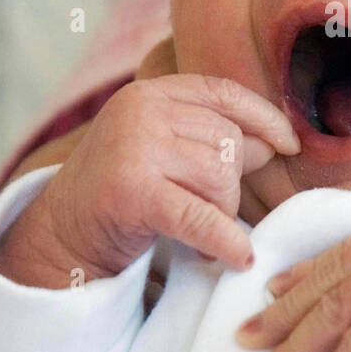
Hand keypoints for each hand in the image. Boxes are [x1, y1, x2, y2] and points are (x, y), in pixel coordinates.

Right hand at [0, 74, 298, 285]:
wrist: (60, 237)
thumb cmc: (122, 195)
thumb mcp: (164, 153)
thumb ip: (210, 139)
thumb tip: (273, 142)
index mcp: (150, 94)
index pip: (222, 93)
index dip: (263, 117)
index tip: (290, 145)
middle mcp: (140, 111)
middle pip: (227, 140)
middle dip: (231, 185)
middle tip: (210, 214)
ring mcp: (133, 147)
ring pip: (221, 176)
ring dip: (222, 214)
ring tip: (202, 234)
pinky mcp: (132, 191)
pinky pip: (201, 216)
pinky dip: (225, 241)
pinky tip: (237, 258)